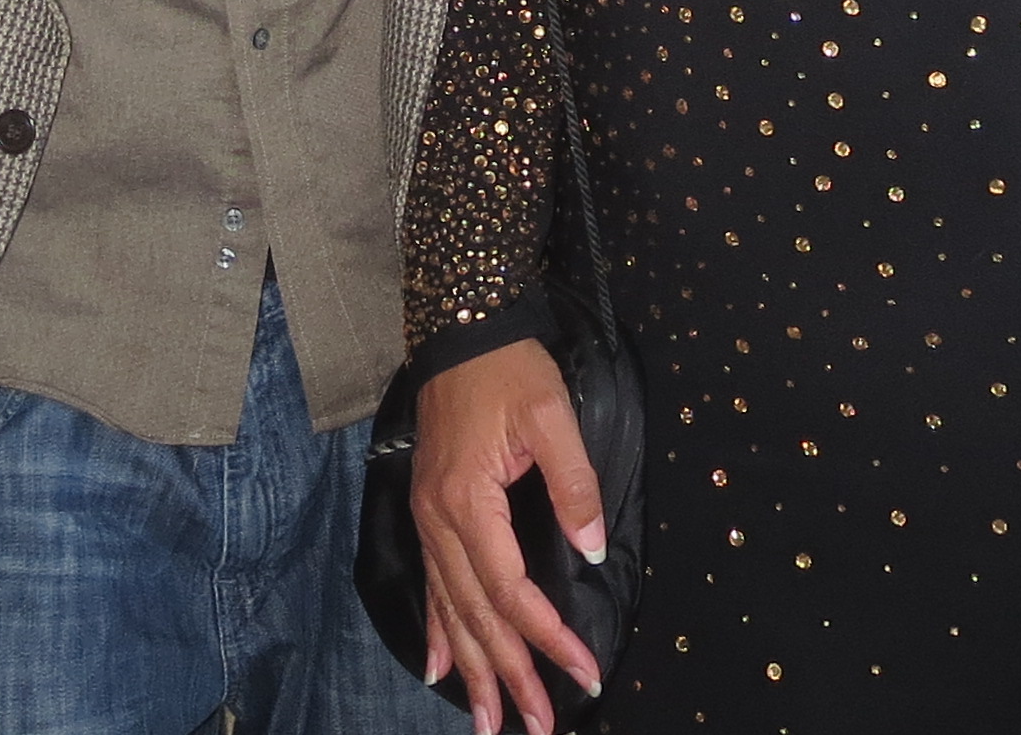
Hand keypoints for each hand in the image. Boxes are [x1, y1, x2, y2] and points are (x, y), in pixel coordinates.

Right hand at [411, 340, 604, 734]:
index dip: (548, 636)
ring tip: (490, 723)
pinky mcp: (428, 509)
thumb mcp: (551, 413)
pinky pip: (430, 583)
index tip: (585, 672)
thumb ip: (574, 482)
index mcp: (468, 500)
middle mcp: (440, 519)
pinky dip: (436, 630)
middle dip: (510, 675)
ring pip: (451, 609)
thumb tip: (592, 548)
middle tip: (540, 726)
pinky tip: (439, 670)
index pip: (511, 590)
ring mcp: (428, 516)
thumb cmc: (508, 366)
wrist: (460, 326)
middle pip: (477, 614)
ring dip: (473, 670)